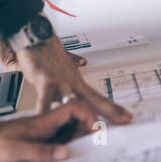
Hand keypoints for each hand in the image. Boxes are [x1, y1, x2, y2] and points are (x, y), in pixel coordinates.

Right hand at [0, 36, 131, 122]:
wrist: (35, 34)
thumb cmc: (46, 50)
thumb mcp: (62, 63)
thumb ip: (72, 66)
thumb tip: (82, 63)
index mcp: (76, 81)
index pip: (98, 97)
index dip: (113, 107)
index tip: (126, 116)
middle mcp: (72, 82)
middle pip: (95, 99)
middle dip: (111, 111)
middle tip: (126, 120)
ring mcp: (60, 82)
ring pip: (76, 101)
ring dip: (85, 114)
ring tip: (95, 127)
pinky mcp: (45, 81)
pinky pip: (45, 102)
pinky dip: (46, 113)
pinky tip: (48, 123)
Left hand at [0, 99, 101, 161]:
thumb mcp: (13, 151)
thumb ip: (39, 151)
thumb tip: (66, 153)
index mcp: (42, 122)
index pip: (73, 108)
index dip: (89, 115)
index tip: (97, 129)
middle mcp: (46, 124)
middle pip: (77, 117)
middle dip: (95, 121)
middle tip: (109, 131)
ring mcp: (43, 130)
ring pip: (71, 127)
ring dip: (85, 131)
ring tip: (98, 140)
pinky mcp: (38, 138)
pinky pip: (61, 137)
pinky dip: (73, 140)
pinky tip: (77, 147)